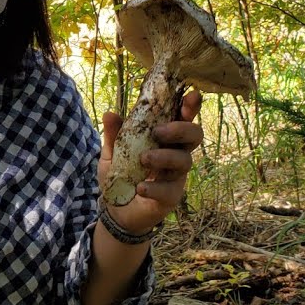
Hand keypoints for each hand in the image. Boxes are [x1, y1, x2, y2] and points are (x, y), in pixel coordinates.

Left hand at [97, 90, 203, 234]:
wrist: (115, 210)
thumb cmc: (119, 175)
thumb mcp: (112, 153)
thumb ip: (114, 135)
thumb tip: (110, 113)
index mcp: (164, 138)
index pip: (182, 118)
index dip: (189, 106)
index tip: (190, 95)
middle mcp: (175, 153)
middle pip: (194, 135)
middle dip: (181, 129)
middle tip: (159, 131)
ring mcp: (176, 175)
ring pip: (185, 160)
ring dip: (165, 156)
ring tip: (143, 159)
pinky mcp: (172, 197)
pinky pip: (170, 190)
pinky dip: (155, 187)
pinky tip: (140, 187)